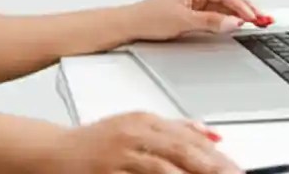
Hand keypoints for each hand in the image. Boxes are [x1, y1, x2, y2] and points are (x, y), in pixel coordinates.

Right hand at [40, 111, 239, 173]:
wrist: (52, 152)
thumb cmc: (94, 142)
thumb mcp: (135, 127)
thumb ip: (174, 128)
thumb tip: (213, 134)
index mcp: (143, 120)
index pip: (188, 138)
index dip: (216, 155)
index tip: (236, 169)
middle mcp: (133, 134)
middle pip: (180, 152)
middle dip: (211, 168)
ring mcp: (119, 155)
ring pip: (162, 169)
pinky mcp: (106, 173)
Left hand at [126, 0, 271, 41]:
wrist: (132, 25)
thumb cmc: (150, 18)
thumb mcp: (184, 21)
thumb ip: (211, 21)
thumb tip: (233, 22)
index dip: (244, 7)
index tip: (256, 18)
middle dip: (248, 9)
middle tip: (265, 19)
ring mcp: (195, 1)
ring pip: (224, 7)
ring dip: (240, 14)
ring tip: (258, 22)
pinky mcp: (193, 11)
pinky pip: (217, 13)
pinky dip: (229, 19)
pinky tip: (239, 25)